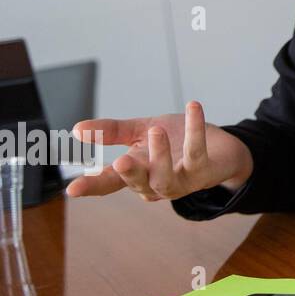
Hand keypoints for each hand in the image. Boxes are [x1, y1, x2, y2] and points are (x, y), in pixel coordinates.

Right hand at [66, 100, 252, 201]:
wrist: (220, 147)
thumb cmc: (177, 141)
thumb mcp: (141, 132)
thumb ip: (112, 132)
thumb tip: (77, 129)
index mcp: (137, 174)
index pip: (110, 182)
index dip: (92, 186)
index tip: (72, 188)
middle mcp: (156, 183)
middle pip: (138, 184)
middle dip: (129, 174)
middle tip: (122, 159)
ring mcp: (181, 181)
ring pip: (166, 178)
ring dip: (160, 156)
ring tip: (156, 131)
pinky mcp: (204, 172)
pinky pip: (197, 152)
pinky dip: (195, 129)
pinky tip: (193, 107)